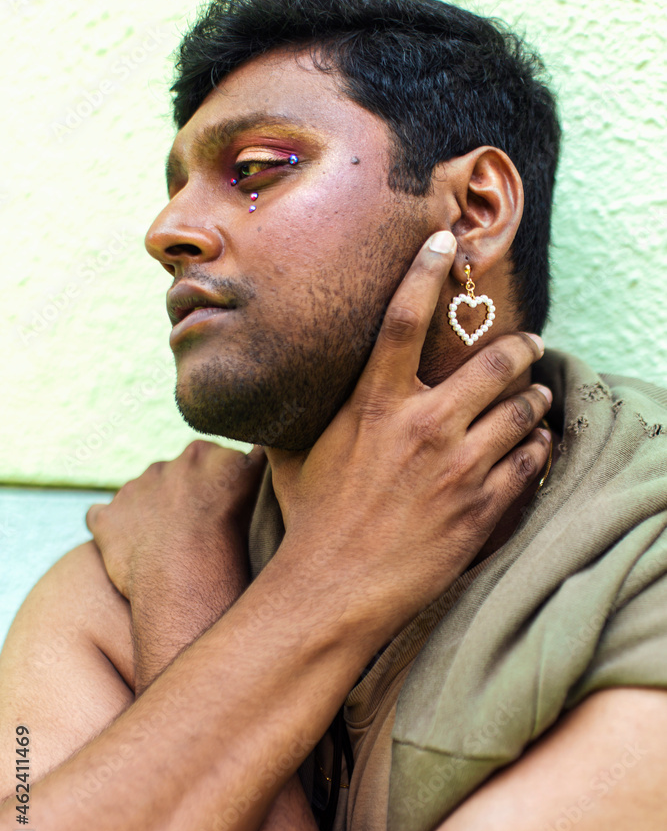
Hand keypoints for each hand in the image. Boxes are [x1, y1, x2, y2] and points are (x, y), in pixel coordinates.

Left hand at [87, 443, 265, 688]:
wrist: (185, 573)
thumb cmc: (231, 537)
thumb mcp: (258, 486)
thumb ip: (259, 459)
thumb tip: (266, 443)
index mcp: (201, 454)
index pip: (211, 462)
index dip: (216, 487)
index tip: (222, 509)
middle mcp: (164, 465)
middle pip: (175, 476)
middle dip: (182, 496)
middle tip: (196, 530)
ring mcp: (131, 491)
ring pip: (140, 495)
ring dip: (149, 513)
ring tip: (166, 547)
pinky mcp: (106, 518)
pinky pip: (101, 516)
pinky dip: (112, 528)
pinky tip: (126, 548)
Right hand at [270, 231, 551, 639]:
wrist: (336, 590)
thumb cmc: (311, 519)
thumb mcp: (297, 455)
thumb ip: (304, 415)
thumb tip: (278, 391)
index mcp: (374, 405)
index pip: (403, 318)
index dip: (425, 270)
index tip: (444, 240)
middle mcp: (423, 426)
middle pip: (494, 362)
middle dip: (520, 346)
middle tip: (528, 344)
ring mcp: (459, 466)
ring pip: (522, 409)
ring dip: (534, 396)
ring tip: (535, 395)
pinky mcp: (482, 505)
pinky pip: (529, 458)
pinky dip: (537, 443)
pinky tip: (532, 442)